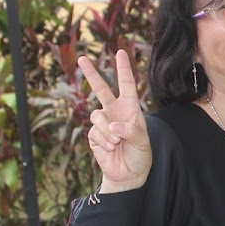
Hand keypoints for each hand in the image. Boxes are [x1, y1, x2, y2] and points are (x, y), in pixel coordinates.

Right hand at [79, 50, 150, 193]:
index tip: (120, 52)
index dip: (123, 69)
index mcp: (130, 108)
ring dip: (108, 131)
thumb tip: (114, 126)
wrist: (129, 173)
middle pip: (101, 89)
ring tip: (117, 143)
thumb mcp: (142, 141)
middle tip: (82, 58)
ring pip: (97, 116)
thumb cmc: (140, 154)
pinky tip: (110, 149)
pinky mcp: (94, 135)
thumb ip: (130, 131)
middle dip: (91, 74)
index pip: (127, 85)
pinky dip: (103, 141)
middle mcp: (115, 112)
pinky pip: (94, 132)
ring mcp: (103, 123)